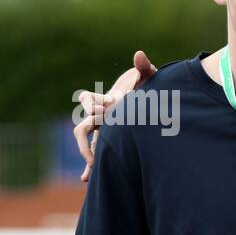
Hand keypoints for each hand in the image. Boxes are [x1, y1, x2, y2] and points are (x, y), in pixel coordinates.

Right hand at [74, 50, 157, 180]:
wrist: (151, 100)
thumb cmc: (149, 87)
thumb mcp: (149, 77)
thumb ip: (144, 67)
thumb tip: (139, 55)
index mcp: (107, 99)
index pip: (88, 100)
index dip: (91, 106)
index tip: (101, 112)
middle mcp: (102, 115)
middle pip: (84, 125)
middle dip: (87, 137)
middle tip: (93, 150)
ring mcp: (105, 129)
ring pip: (87, 141)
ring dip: (87, 155)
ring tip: (90, 172)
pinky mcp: (111, 141)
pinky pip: (98, 154)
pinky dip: (91, 166)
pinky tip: (87, 179)